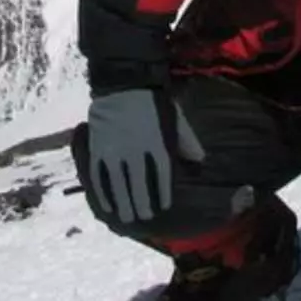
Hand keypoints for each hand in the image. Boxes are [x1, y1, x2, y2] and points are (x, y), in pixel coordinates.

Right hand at [85, 88, 205, 223]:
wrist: (123, 82)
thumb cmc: (153, 101)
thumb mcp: (176, 118)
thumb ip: (187, 142)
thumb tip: (201, 162)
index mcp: (157, 143)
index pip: (161, 175)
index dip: (163, 192)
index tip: (164, 207)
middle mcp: (135, 150)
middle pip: (139, 185)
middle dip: (142, 204)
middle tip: (144, 217)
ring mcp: (114, 150)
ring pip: (118, 184)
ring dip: (123, 203)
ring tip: (127, 218)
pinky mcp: (98, 148)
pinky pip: (99, 175)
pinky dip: (103, 192)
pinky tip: (108, 205)